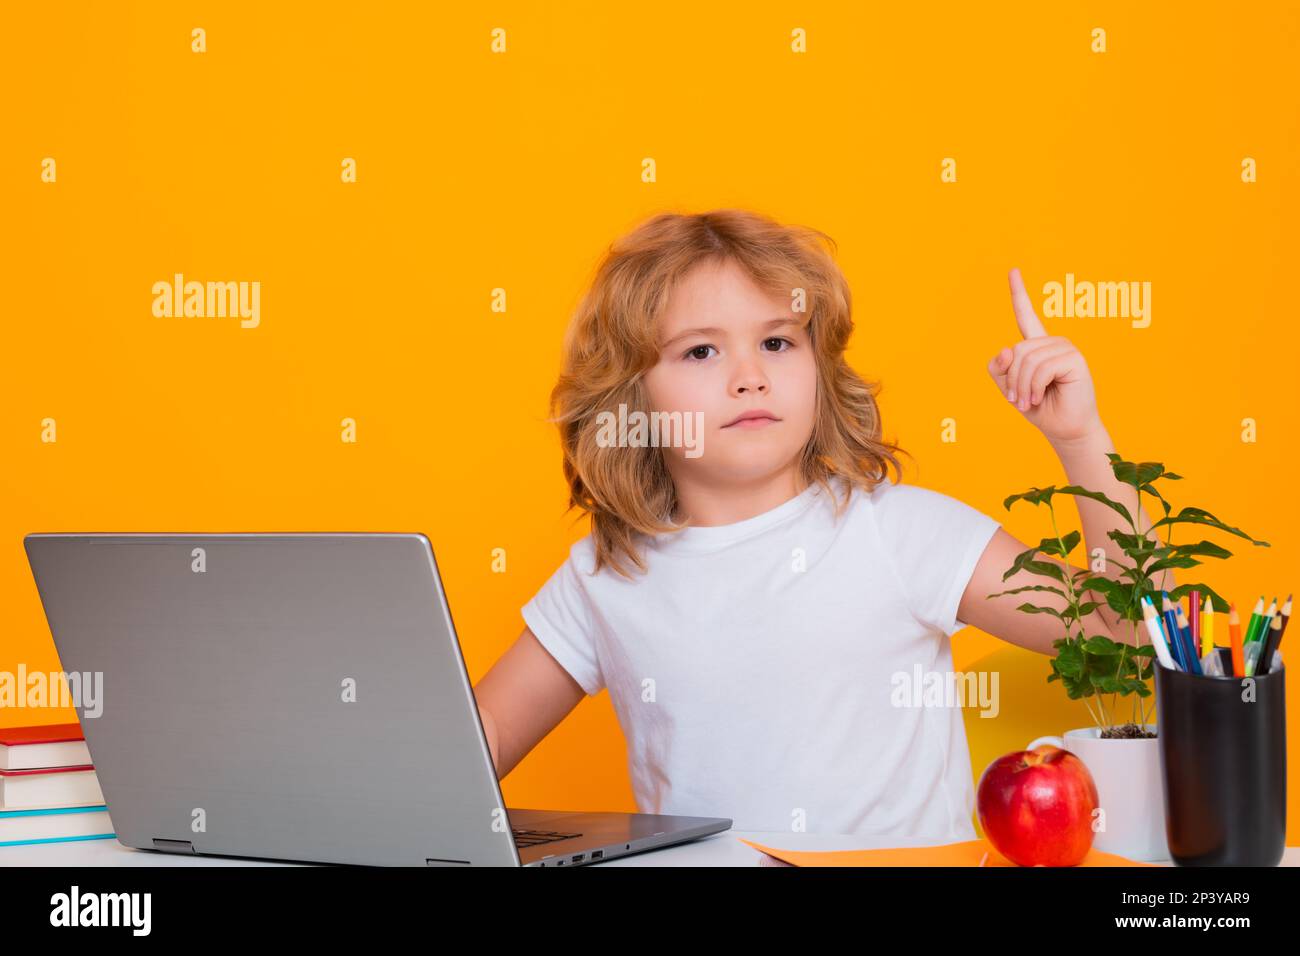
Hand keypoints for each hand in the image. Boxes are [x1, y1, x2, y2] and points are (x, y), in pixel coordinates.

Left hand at [987, 268, 1102, 445]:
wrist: (1064, 428)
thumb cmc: (1039, 407)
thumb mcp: (1009, 388)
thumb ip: (999, 368)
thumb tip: (1006, 349)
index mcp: (1037, 346)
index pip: (1026, 316)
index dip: (1019, 294)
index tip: (1013, 271)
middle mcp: (1052, 342)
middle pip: (1016, 350)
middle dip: (1011, 379)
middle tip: (1018, 400)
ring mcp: (1066, 348)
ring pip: (1027, 359)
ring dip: (1021, 385)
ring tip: (1028, 401)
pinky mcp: (1075, 359)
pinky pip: (1041, 367)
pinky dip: (1033, 386)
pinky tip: (1039, 397)